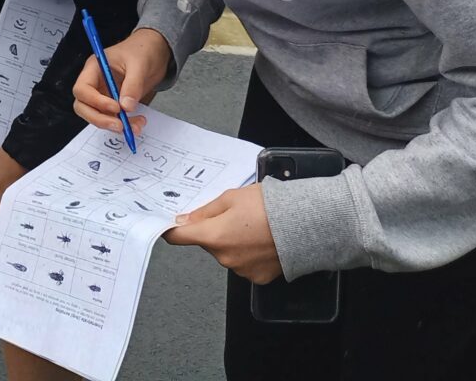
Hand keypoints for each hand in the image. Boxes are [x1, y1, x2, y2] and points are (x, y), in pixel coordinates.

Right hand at [72, 27, 170, 132]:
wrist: (154, 52)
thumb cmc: (142, 50)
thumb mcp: (139, 64)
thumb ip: (133, 85)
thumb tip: (127, 107)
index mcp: (94, 67)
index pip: (82, 89)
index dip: (95, 101)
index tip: (116, 107)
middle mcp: (95, 82)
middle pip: (83, 106)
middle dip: (99, 119)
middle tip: (119, 125)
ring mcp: (103, 94)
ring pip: (97, 116)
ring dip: (113, 125)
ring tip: (135, 126)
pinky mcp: (113, 103)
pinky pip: (112, 118)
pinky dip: (123, 125)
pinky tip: (137, 123)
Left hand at [164, 183, 282, 282]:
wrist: (305, 225)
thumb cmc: (270, 207)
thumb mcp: (232, 198)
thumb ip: (205, 211)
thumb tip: (185, 220)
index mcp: (214, 236)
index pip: (179, 237)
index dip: (171, 230)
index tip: (169, 225)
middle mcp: (224, 258)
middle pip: (208, 243)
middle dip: (215, 230)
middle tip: (234, 215)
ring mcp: (241, 270)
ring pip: (226, 253)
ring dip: (233, 242)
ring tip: (254, 227)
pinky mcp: (258, 278)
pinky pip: (244, 264)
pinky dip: (249, 253)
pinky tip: (263, 240)